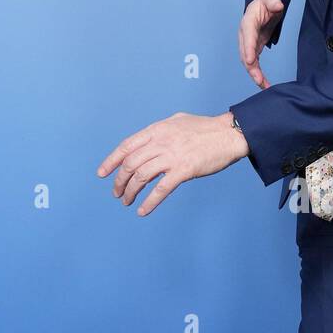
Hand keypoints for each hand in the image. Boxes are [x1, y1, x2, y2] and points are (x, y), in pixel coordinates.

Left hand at [96, 112, 248, 216]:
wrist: (229, 134)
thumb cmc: (206, 128)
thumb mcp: (177, 121)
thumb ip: (160, 131)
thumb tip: (148, 141)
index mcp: (157, 130)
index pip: (126, 146)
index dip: (111, 161)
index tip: (102, 174)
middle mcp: (161, 142)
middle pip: (130, 164)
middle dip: (119, 181)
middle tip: (117, 192)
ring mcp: (172, 156)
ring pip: (141, 177)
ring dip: (130, 192)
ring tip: (127, 201)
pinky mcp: (184, 170)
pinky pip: (161, 189)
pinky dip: (149, 202)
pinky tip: (143, 211)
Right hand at [238, 0, 283, 88]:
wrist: (264, 5)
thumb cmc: (266, 1)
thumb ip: (273, 1)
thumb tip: (278, 5)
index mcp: (248, 21)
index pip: (248, 36)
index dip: (249, 49)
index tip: (251, 61)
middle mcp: (245, 35)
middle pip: (245, 53)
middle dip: (251, 68)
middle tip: (259, 80)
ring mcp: (248, 43)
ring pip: (248, 62)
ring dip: (255, 75)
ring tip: (264, 87)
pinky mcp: (254, 49)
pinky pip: (254, 64)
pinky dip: (258, 74)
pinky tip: (264, 84)